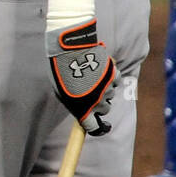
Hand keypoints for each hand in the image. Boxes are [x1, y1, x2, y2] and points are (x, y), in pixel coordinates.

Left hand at [45, 0, 117, 135]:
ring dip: (103, 88)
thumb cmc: (60, 69)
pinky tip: (99, 68)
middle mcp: (97, 101)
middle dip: (99, 103)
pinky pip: (115, 80)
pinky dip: (110, 76)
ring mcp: (107, 89)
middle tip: (89, 91)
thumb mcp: (60, 89)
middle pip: (104, 109)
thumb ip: (72, 101)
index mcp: (82, 108)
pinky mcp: (114, 75)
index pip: (93, 126)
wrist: (69, 49)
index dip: (96, 127)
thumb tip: (81, 109)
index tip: (98, 126)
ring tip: (90, 74)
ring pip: (110, 94)